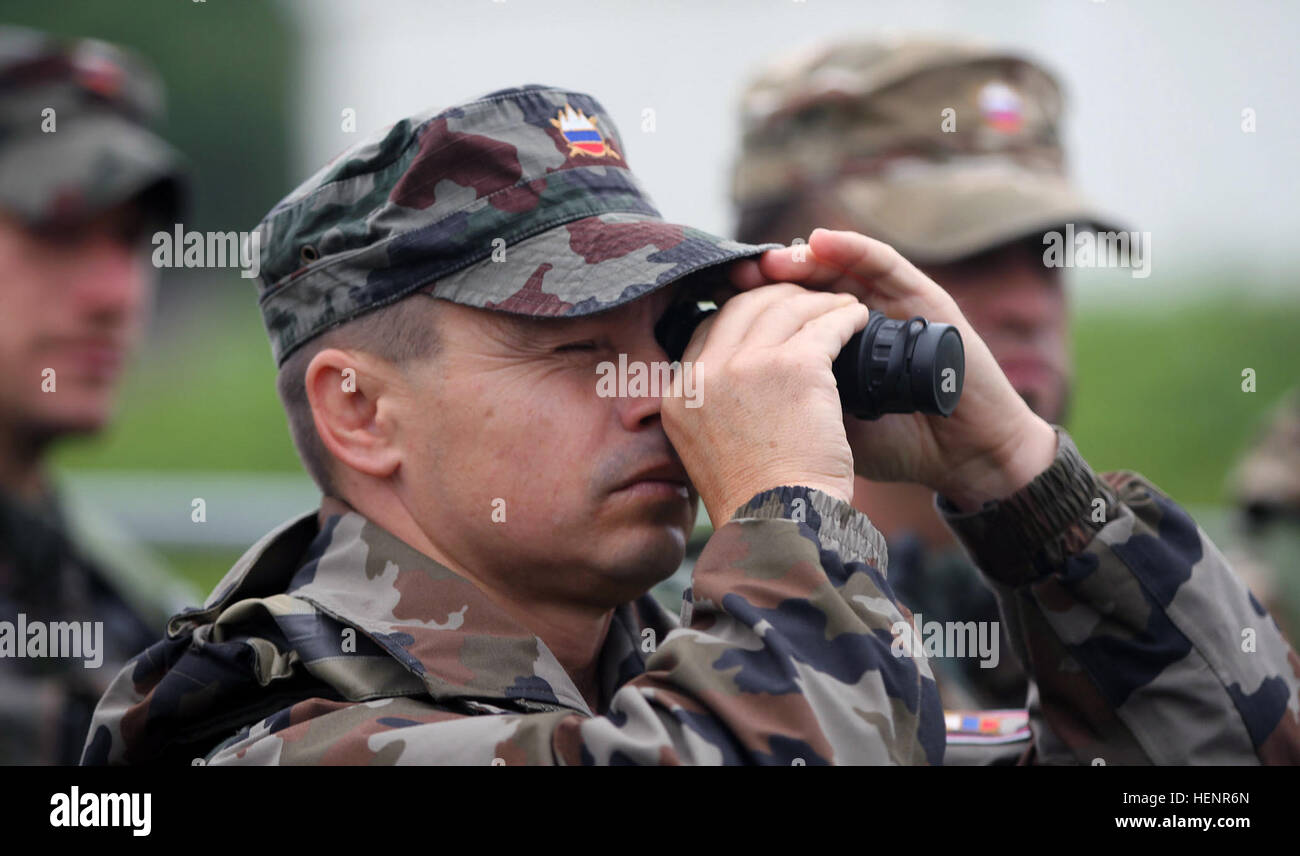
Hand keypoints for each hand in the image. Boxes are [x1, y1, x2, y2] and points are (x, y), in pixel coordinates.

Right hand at [659, 283, 870, 526]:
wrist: (777, 524)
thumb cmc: (755, 502)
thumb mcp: (707, 452)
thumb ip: (711, 411)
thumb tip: (737, 389)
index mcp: (680, 395)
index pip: (707, 331)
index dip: (742, 316)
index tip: (770, 318)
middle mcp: (705, 373)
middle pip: (743, 308)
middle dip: (779, 297)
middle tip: (807, 303)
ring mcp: (747, 365)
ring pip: (786, 309)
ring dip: (817, 303)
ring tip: (840, 307)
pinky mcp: (794, 367)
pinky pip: (824, 325)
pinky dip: (843, 317)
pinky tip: (856, 319)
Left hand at [728, 228, 1057, 511]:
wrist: (962, 458)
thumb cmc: (894, 445)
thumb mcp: (823, 428)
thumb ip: (782, 405)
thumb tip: (717, 397)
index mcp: (827, 350)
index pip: (779, 317)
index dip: (745, 310)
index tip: (706, 308)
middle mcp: (855, 321)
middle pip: (801, 286)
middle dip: (764, 281)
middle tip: (732, 275)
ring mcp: (889, 306)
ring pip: (836, 269)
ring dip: (799, 259)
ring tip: (770, 258)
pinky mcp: (923, 300)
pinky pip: (883, 265)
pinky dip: (852, 249)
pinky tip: (822, 241)